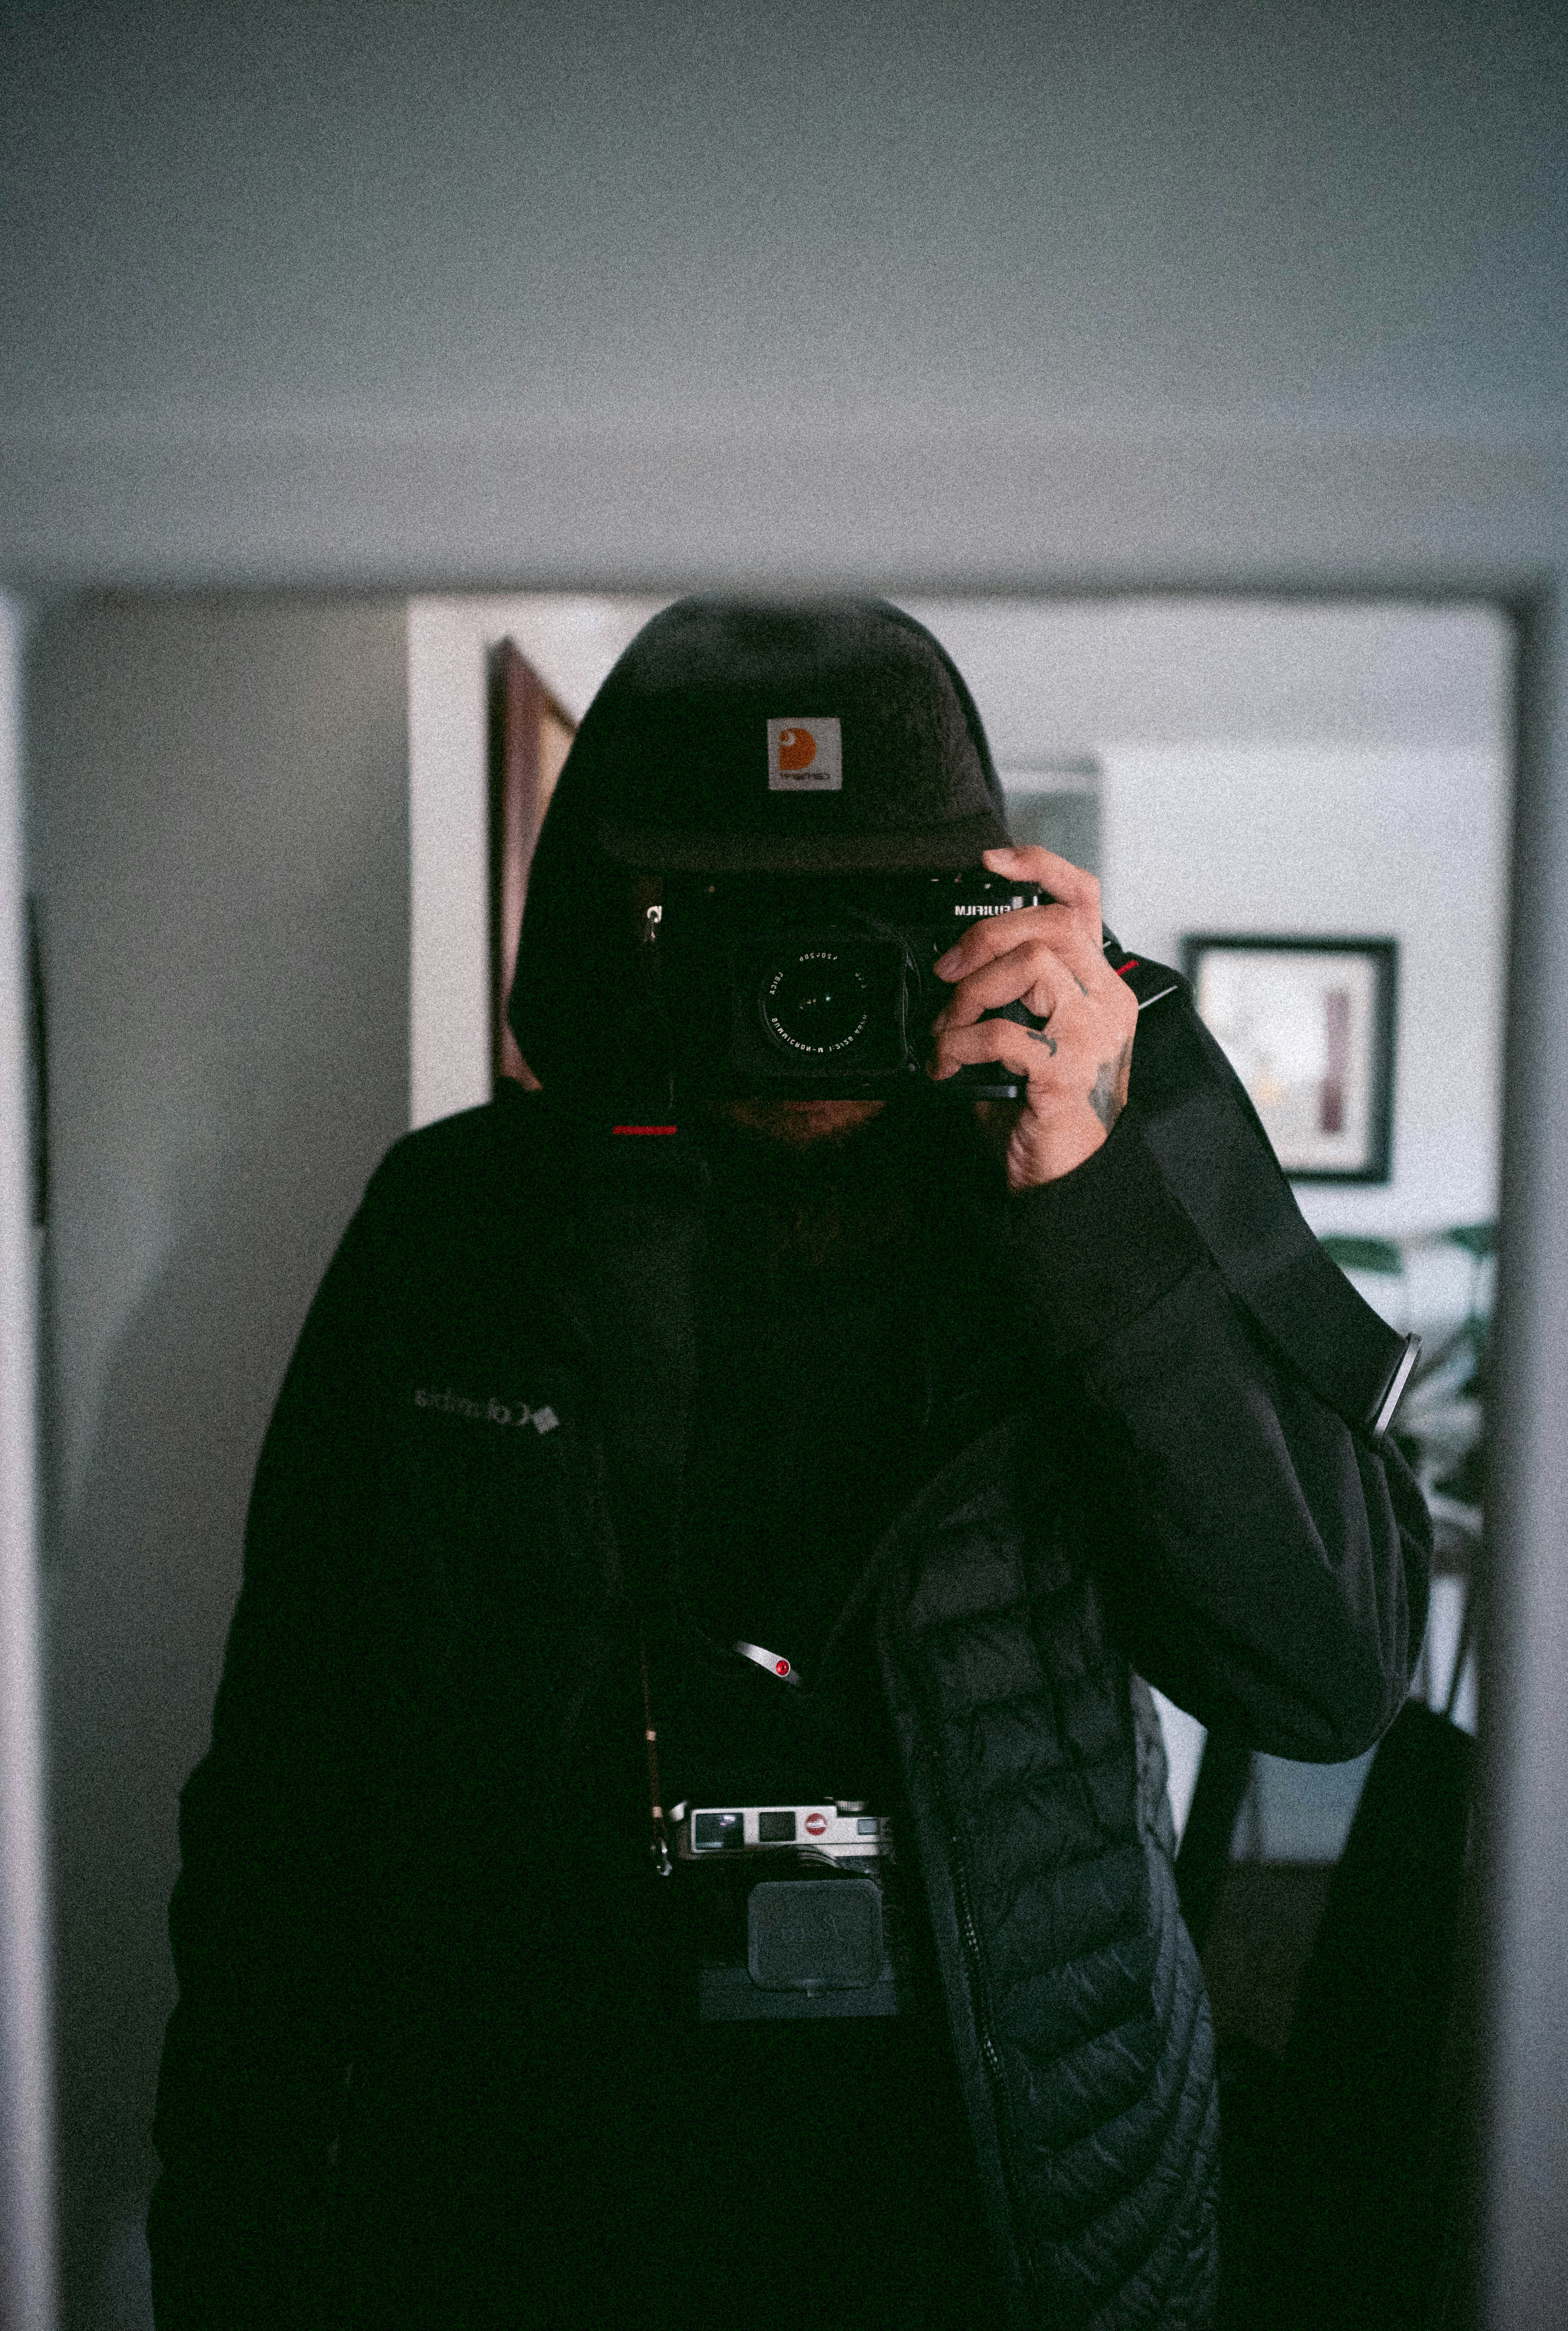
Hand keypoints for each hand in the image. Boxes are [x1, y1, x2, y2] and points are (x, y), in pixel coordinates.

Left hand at [927, 846, 1137, 1190]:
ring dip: (972, 992)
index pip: (1084, 901)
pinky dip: (962, 1042)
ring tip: (949, 1027)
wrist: (1062, 1177)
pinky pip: (1007, 1033)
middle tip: (948, 974)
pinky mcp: (1068, 1075)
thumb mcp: (1029, 1033)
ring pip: (1034, 965)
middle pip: (1052, 925)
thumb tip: (955, 960)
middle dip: (986, 937)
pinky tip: (947, 1062)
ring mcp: (1093, 1037)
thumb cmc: (1041, 1106)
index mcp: (1100, 984)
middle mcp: (1106, 1002)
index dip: (1040, 867)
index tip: (992, 862)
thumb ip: (1012, 990)